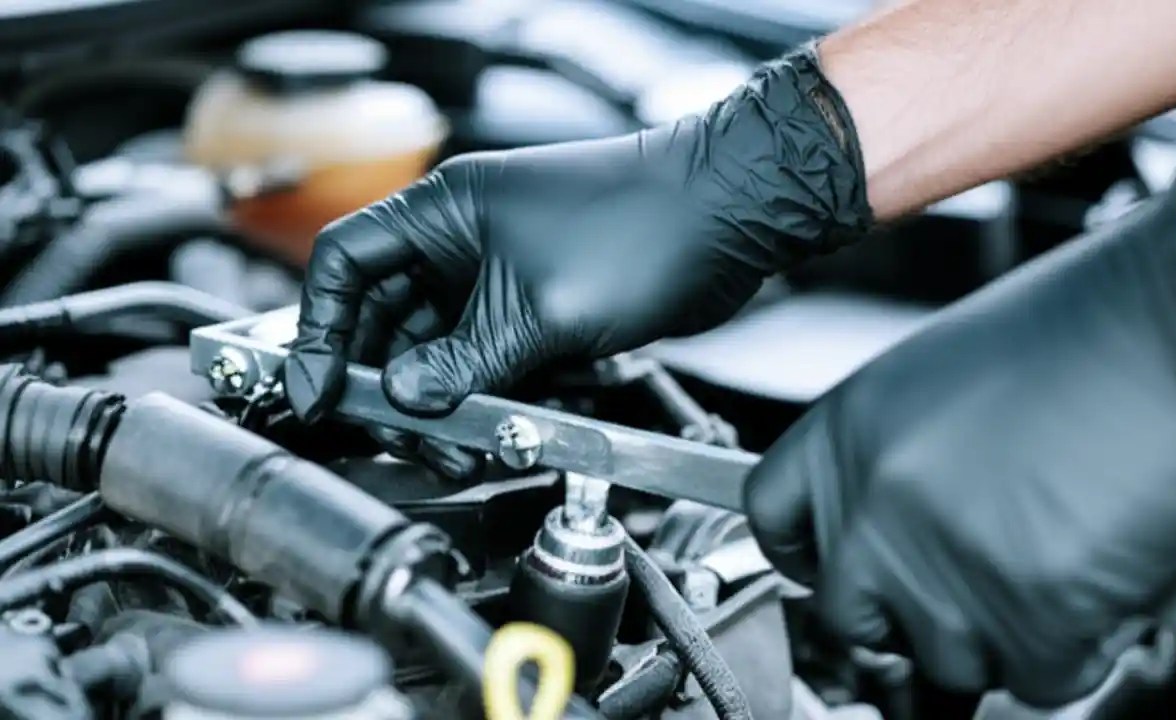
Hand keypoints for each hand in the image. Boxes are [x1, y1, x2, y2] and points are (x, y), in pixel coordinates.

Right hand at [283, 45, 869, 432]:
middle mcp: (463, 240)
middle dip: (381, 376)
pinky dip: (480, 389)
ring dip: (434, 394)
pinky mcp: (538, 304)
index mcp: (443, 213)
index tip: (317, 387)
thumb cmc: (641, 227)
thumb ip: (465, 363)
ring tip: (443, 441)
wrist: (730, 218)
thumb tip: (409, 398)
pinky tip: (482, 425)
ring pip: (438, 343)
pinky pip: (486, 354)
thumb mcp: (538, 311)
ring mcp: (500, 273)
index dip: (321, 329)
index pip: (345, 263)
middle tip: (385, 429)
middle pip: (387, 313)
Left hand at [743, 168, 1175, 705]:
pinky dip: (1070, 651)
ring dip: (993, 635)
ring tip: (1046, 564)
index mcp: (849, 428)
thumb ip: (902, 453)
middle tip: (960, 587)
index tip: (826, 567)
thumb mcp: (946, 371)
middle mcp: (877, 500)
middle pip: (844, 612)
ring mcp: (942, 564)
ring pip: (940, 658)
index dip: (803, 552)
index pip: (771, 515)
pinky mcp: (1025, 614)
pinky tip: (1094, 587)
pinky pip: (1031, 678)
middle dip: (899, 615)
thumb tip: (899, 507)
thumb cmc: (1088, 325)